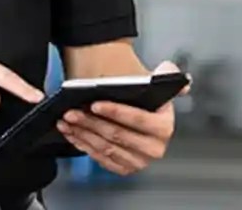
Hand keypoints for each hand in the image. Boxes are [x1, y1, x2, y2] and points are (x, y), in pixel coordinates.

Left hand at [55, 60, 186, 174]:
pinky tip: (71, 132)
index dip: (116, 112)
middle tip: (72, 112)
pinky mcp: (124, 168)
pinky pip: (100, 158)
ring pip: (106, 147)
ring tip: (67, 120)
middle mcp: (155, 148)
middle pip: (117, 135)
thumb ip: (167, 74)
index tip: (95, 104)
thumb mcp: (154, 82)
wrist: (134, 113)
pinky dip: (83, 144)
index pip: (139, 119)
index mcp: (164, 126)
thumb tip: (174, 72)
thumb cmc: (141, 98)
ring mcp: (139, 161)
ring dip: (83, 133)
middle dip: (91, 122)